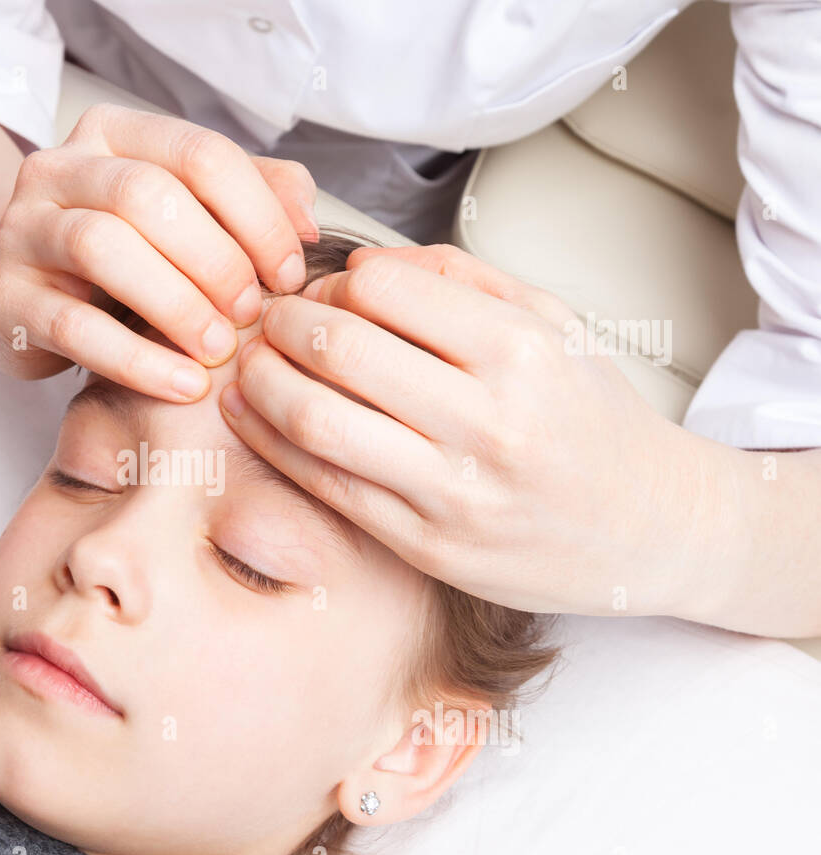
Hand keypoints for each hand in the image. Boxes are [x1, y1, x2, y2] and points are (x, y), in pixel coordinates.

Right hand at [0, 103, 317, 401]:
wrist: (14, 290)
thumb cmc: (120, 256)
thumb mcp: (185, 217)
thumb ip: (252, 200)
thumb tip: (305, 222)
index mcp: (113, 135)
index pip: (201, 154)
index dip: (257, 215)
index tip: (288, 274)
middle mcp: (60, 169)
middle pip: (149, 196)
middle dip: (217, 260)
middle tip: (253, 314)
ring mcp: (23, 231)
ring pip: (102, 246)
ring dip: (177, 304)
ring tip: (218, 350)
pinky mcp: (6, 299)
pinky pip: (75, 327)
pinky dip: (138, 360)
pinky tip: (184, 385)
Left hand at [220, 243, 717, 617]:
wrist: (648, 528)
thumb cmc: (593, 419)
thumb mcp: (556, 327)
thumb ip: (462, 282)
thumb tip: (360, 265)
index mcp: (523, 351)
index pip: (386, 290)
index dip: (334, 283)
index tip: (321, 289)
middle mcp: (487, 421)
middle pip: (340, 351)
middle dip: (283, 325)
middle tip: (268, 320)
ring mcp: (453, 491)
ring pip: (317, 421)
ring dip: (263, 383)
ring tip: (249, 364)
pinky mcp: (426, 545)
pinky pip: (326, 485)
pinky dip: (273, 444)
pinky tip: (253, 416)